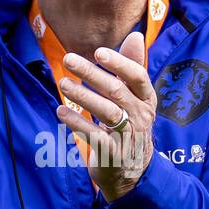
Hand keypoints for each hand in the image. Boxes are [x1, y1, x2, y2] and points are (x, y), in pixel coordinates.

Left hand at [55, 30, 156, 201]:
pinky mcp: (113, 154)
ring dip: (82, 96)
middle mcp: (141, 117)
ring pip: (106, 112)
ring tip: (63, 84)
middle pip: (117, 91)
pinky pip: (94, 136)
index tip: (98, 53)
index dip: (119, 64)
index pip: (137, 77)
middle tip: (68, 59)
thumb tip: (134, 35)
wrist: (133, 173)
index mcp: (147, 100)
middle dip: (91, 74)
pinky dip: (76, 123)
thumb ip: (132, 68)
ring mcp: (128, 136)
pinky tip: (61, 111)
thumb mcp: (136, 99)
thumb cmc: (130, 127)